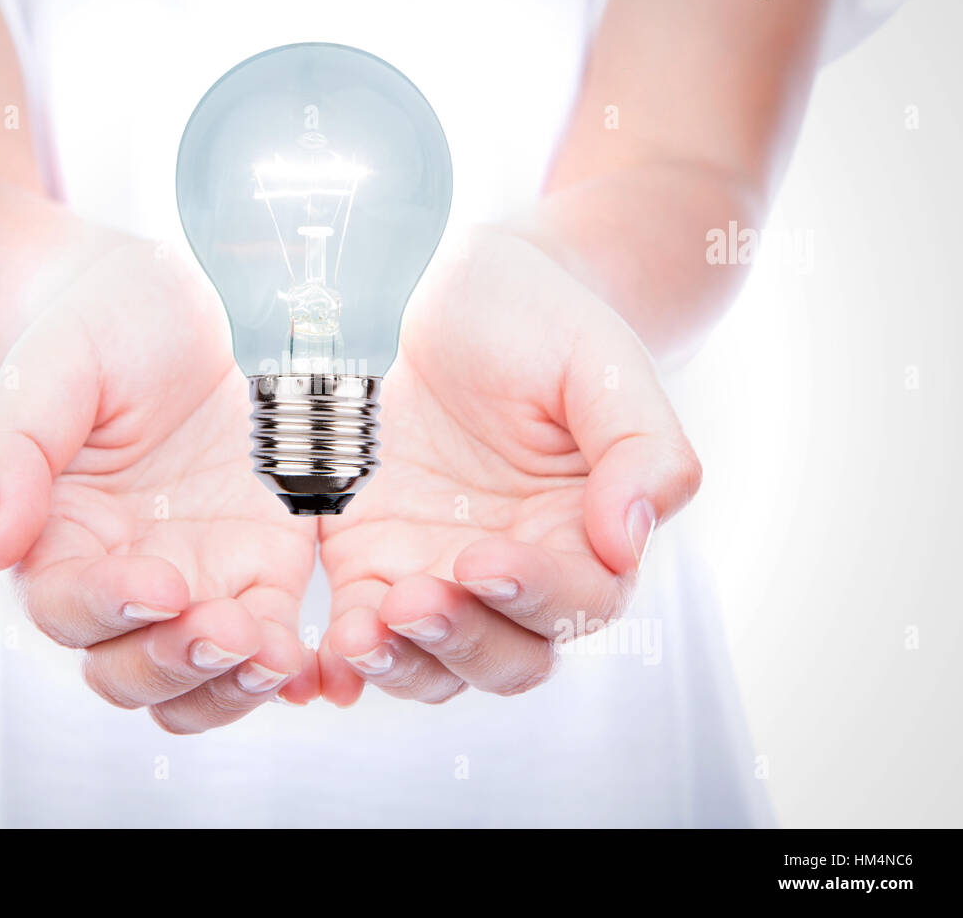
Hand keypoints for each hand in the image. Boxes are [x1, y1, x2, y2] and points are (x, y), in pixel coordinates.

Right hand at [0, 242, 318, 732]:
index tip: (162, 585)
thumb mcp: (51, 366)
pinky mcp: (259, 574)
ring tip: (275, 657)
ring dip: (229, 686)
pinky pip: (268, 643)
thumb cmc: (101, 326)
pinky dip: (285, 666)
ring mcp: (195, 582)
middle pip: (126, 671)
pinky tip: (311, 662)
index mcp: (56, 537)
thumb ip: (9, 450)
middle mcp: (119, 576)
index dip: (110, 608)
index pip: (67, 607)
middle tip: (226, 631)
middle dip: (175, 667)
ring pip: (195, 682)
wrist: (180, 307)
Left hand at [317, 226, 701, 704]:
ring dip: (402, 662)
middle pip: (507, 658)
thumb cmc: (549, 325)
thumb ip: (642, 450)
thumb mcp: (606, 364)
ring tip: (360, 635)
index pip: (576, 603)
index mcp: (585, 537)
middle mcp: (518, 573)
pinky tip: (322, 651)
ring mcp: (441, 574)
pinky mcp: (374, 562)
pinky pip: (363, 628)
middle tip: (413, 600)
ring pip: (435, 664)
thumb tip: (630, 542)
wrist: (471, 299)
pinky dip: (345, 654)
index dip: (533, 595)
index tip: (482, 558)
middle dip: (461, 643)